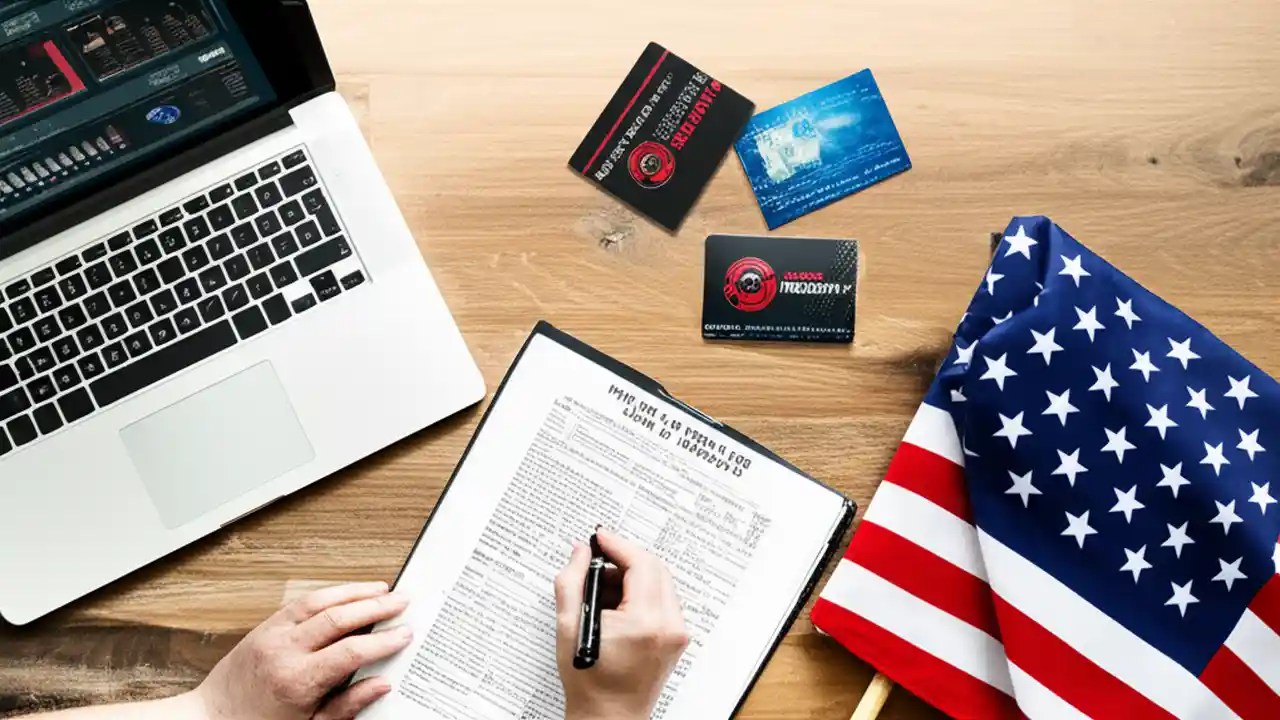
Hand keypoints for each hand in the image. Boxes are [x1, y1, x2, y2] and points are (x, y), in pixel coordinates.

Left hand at [196, 582, 412, 719]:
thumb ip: (348, 706)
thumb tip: (381, 685)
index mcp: (298, 682)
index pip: (352, 651)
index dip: (384, 640)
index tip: (404, 634)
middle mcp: (284, 652)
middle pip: (341, 617)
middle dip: (377, 606)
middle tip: (402, 602)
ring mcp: (271, 635)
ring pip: (321, 600)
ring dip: (354, 592)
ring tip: (381, 590)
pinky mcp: (263, 627)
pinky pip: (300, 602)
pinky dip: (328, 593)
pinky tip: (346, 593)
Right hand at [554, 530, 689, 719]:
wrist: (608, 716)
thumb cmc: (590, 682)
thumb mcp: (569, 627)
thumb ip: (572, 581)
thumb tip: (580, 553)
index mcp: (645, 621)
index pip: (640, 563)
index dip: (617, 544)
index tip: (599, 538)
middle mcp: (669, 625)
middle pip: (655, 568)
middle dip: (625, 558)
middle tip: (598, 560)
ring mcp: (677, 632)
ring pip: (660, 581)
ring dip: (633, 575)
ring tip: (603, 587)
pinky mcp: (677, 637)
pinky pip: (663, 599)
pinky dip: (641, 592)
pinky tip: (617, 604)